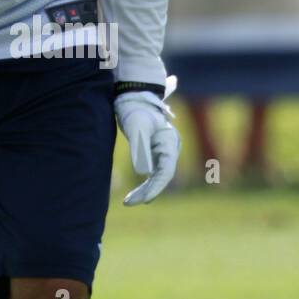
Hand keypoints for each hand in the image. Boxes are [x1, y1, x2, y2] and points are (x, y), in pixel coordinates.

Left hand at [115, 74, 180, 204]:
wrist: (134, 96)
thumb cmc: (135, 109)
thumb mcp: (136, 127)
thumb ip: (140, 148)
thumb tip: (143, 172)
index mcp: (169, 142)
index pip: (165, 171)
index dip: (156, 187)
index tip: (145, 200)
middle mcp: (170, 148)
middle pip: (162, 177)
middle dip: (147, 192)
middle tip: (128, 203)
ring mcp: (164, 151)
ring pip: (157, 177)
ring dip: (145, 190)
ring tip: (128, 202)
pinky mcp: (156, 153)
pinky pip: (153, 173)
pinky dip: (144, 183)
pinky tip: (134, 194)